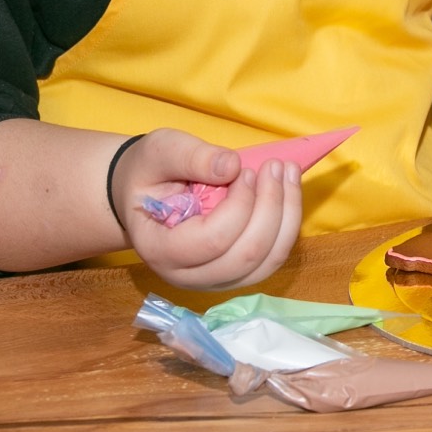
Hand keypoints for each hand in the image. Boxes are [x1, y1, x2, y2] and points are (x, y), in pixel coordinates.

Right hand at [110, 128, 302, 289]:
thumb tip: (232, 166)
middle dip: (270, 208)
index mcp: (160, 249)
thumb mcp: (159, 151)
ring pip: (266, 262)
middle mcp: (186, 276)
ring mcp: (213, 280)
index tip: (246, 170)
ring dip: (286, 216)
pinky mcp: (235, 273)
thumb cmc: (148, 172)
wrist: (143, 194)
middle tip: (275, 165)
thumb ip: (190, 157)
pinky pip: (272, 259)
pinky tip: (289, 191)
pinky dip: (288, 225)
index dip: (239, 205)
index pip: (212, 241)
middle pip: (245, 256)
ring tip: (288, 172)